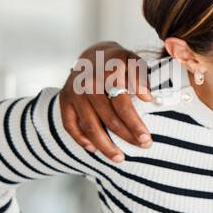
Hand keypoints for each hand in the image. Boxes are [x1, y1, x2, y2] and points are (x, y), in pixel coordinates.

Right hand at [60, 42, 151, 162]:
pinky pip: (69, 125)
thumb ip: (143, 77)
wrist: (94, 55)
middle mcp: (88, 83)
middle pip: (108, 118)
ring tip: (119, 158)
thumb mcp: (135, 62)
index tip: (147, 139)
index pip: (122, 104)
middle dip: (126, 137)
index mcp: (107, 73)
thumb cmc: (120, 63)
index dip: (135, 124)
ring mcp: (74, 93)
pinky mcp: (64, 100)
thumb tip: (149, 97)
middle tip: (141, 148)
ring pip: (89, 125)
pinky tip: (93, 149)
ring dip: (104, 145)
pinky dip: (80, 139)